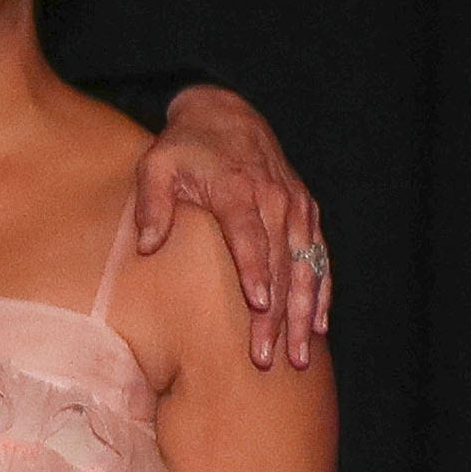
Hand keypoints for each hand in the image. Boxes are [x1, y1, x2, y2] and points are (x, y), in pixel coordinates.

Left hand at [134, 83, 328, 368]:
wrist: (226, 114)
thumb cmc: (184, 147)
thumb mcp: (156, 165)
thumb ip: (152, 205)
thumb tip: (149, 245)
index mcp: (238, 191)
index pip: (250, 238)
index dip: (257, 273)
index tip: (260, 307)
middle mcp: (274, 200)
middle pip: (280, 265)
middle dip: (276, 315)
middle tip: (265, 357)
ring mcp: (294, 208)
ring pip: (305, 267)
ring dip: (303, 314)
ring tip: (299, 357)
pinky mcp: (305, 212)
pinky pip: (319, 257)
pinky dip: (321, 292)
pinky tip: (318, 326)